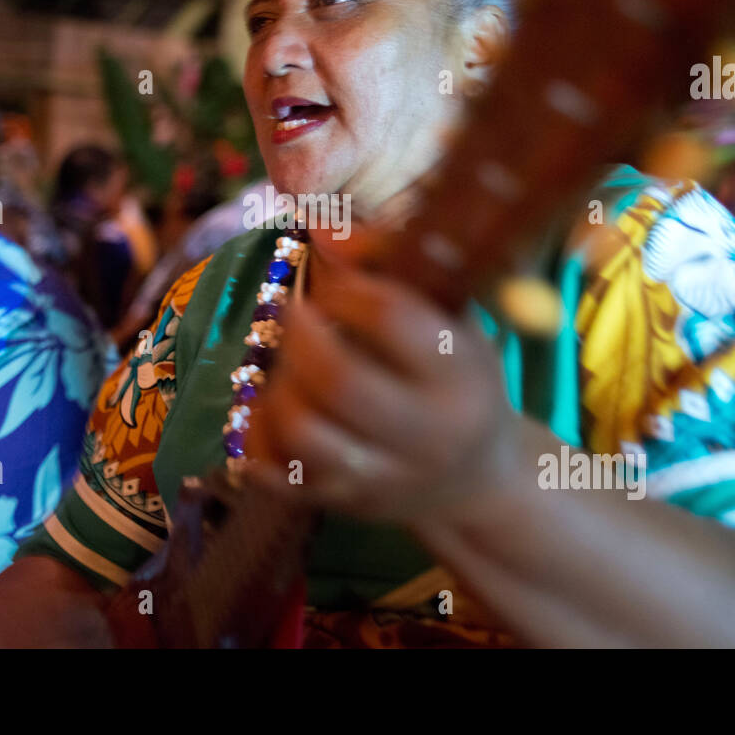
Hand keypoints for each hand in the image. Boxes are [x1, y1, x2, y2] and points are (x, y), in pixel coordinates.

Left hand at [245, 233, 517, 521]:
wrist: (477, 480)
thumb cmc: (459, 378)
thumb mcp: (451, 317)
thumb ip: (392, 262)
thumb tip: (322, 229)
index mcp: (460, 374)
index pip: (391, 316)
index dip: (346, 287)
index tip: (336, 284)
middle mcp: (427, 433)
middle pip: (338, 379)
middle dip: (300, 335)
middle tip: (296, 316)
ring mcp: (382, 477)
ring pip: (302, 431)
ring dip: (278, 386)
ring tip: (288, 367)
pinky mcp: (343, 505)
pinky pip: (276, 473)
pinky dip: (256, 435)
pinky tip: (269, 409)